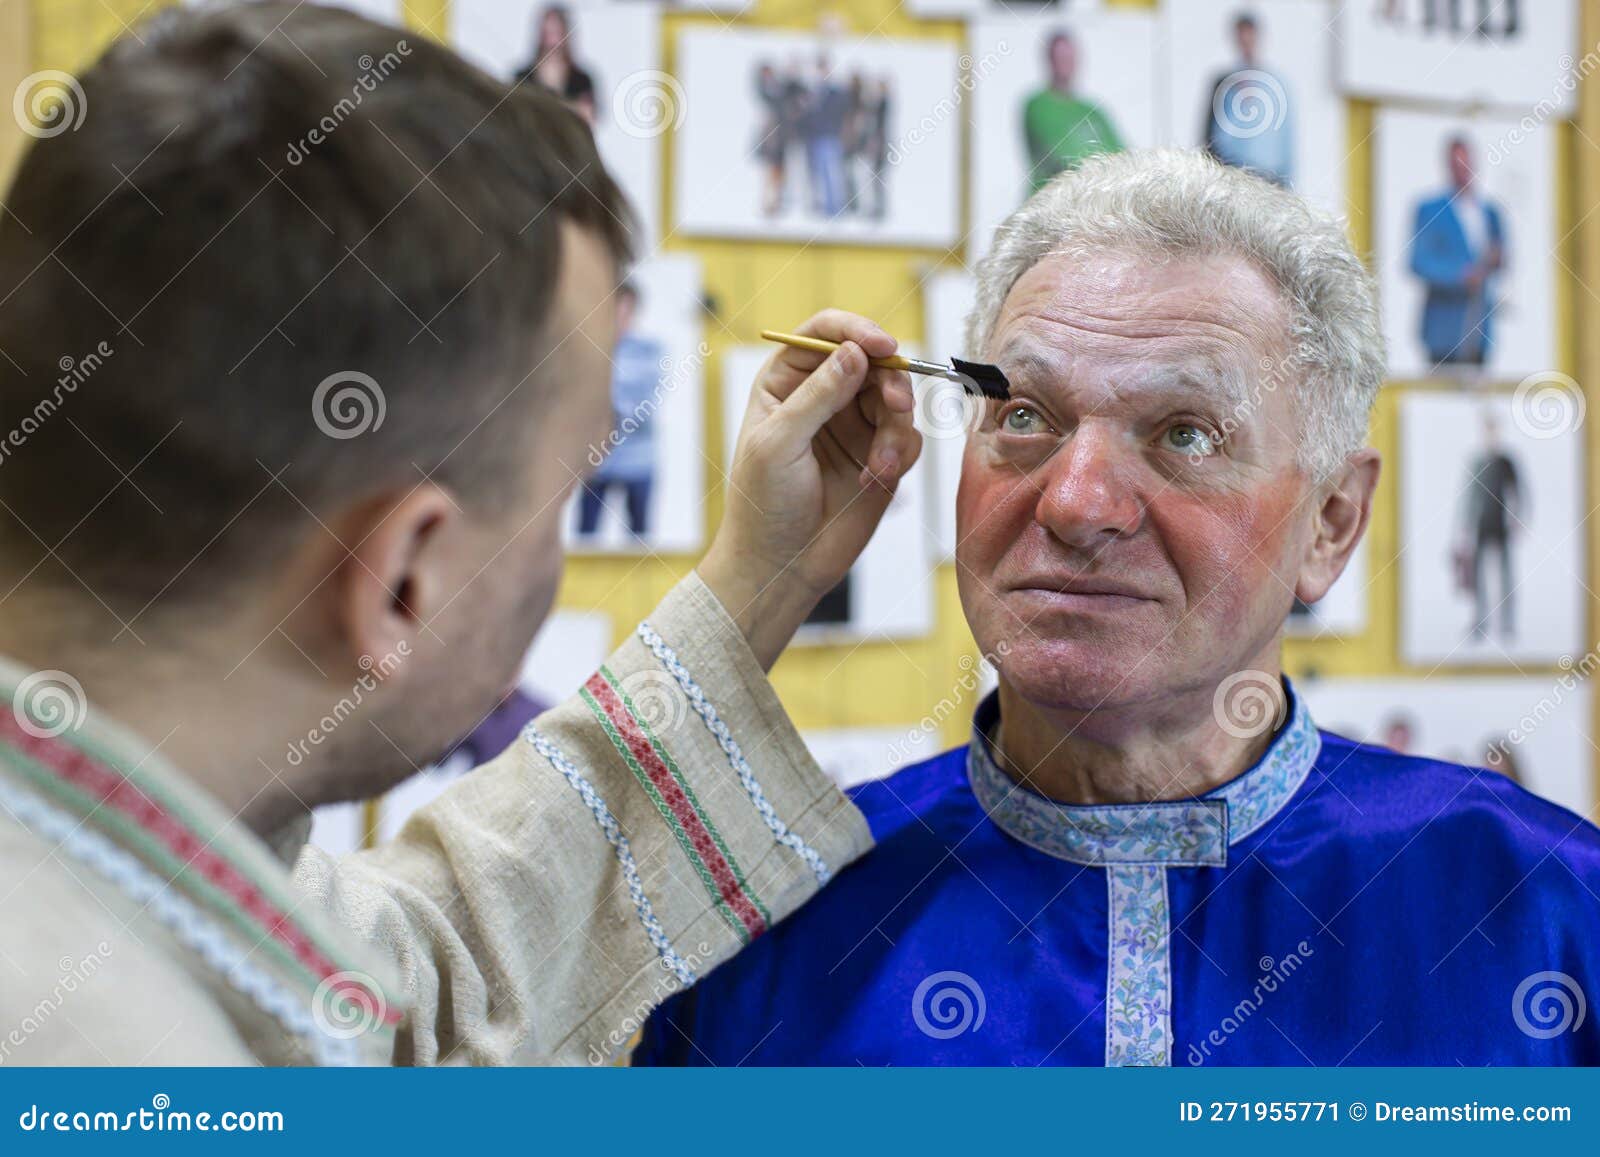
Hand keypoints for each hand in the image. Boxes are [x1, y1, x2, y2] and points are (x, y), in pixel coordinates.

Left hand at [698, 310, 920, 668]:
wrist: (782, 565)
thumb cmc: (763, 503)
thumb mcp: (779, 443)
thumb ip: (818, 396)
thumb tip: (856, 352)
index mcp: (786, 381)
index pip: (826, 333)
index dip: (857, 331)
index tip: (884, 346)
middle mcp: (824, 396)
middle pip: (873, 361)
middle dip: (890, 381)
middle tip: (896, 405)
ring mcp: (854, 425)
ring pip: (897, 398)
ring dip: (896, 429)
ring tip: (880, 466)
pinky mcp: (880, 456)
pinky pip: (909, 436)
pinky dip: (901, 454)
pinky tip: (875, 480)